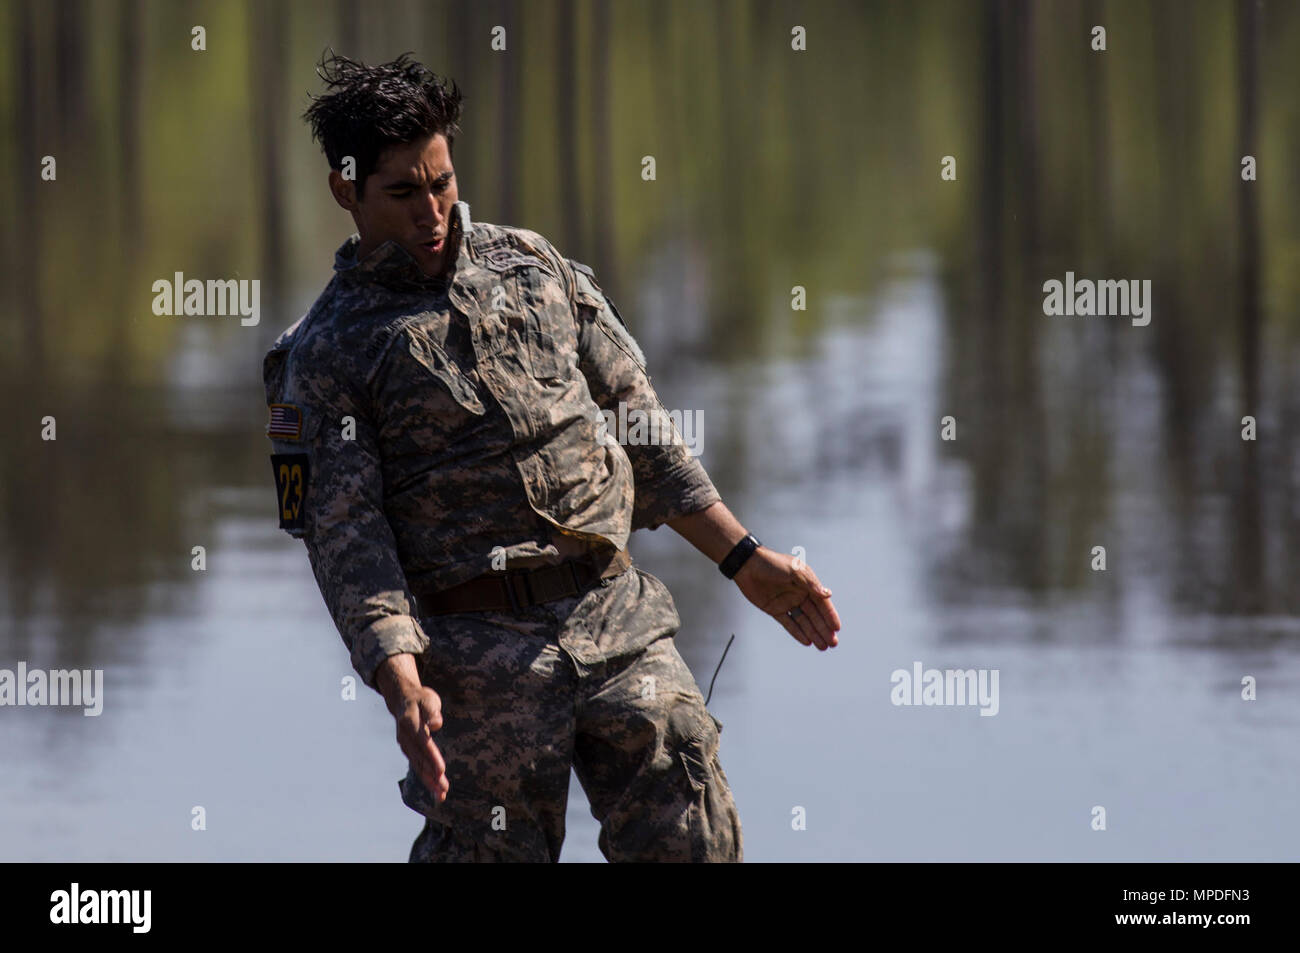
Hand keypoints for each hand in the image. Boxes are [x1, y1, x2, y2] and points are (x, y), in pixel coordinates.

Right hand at [394, 687, 449, 801]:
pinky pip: (417, 765)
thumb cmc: (420, 699)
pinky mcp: (408, 750)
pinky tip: (434, 788)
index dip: (432, 758)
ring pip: (417, 765)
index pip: (424, 744)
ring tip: (441, 796)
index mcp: (410, 723)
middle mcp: (405, 737)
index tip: (442, 772)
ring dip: (429, 781)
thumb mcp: (429, 699)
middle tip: (444, 791)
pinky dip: (425, 777)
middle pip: (420, 759)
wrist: (402, 699)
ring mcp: (405, 745)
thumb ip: (432, 711)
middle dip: (432, 776)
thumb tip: (437, 724)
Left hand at [734, 547, 841, 649]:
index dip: (830, 615)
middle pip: (814, 615)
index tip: (837, 628)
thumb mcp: (794, 570)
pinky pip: (789, 623)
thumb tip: (828, 594)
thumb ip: (811, 584)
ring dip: (813, 633)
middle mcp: (798, 594)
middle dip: (824, 629)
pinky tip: (807, 642)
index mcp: (806, 584)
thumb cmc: (772, 563)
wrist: (747, 565)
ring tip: (823, 647)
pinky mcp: (775, 609)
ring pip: (803, 621)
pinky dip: (797, 632)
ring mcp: (787, 602)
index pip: (822, 603)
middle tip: (833, 643)